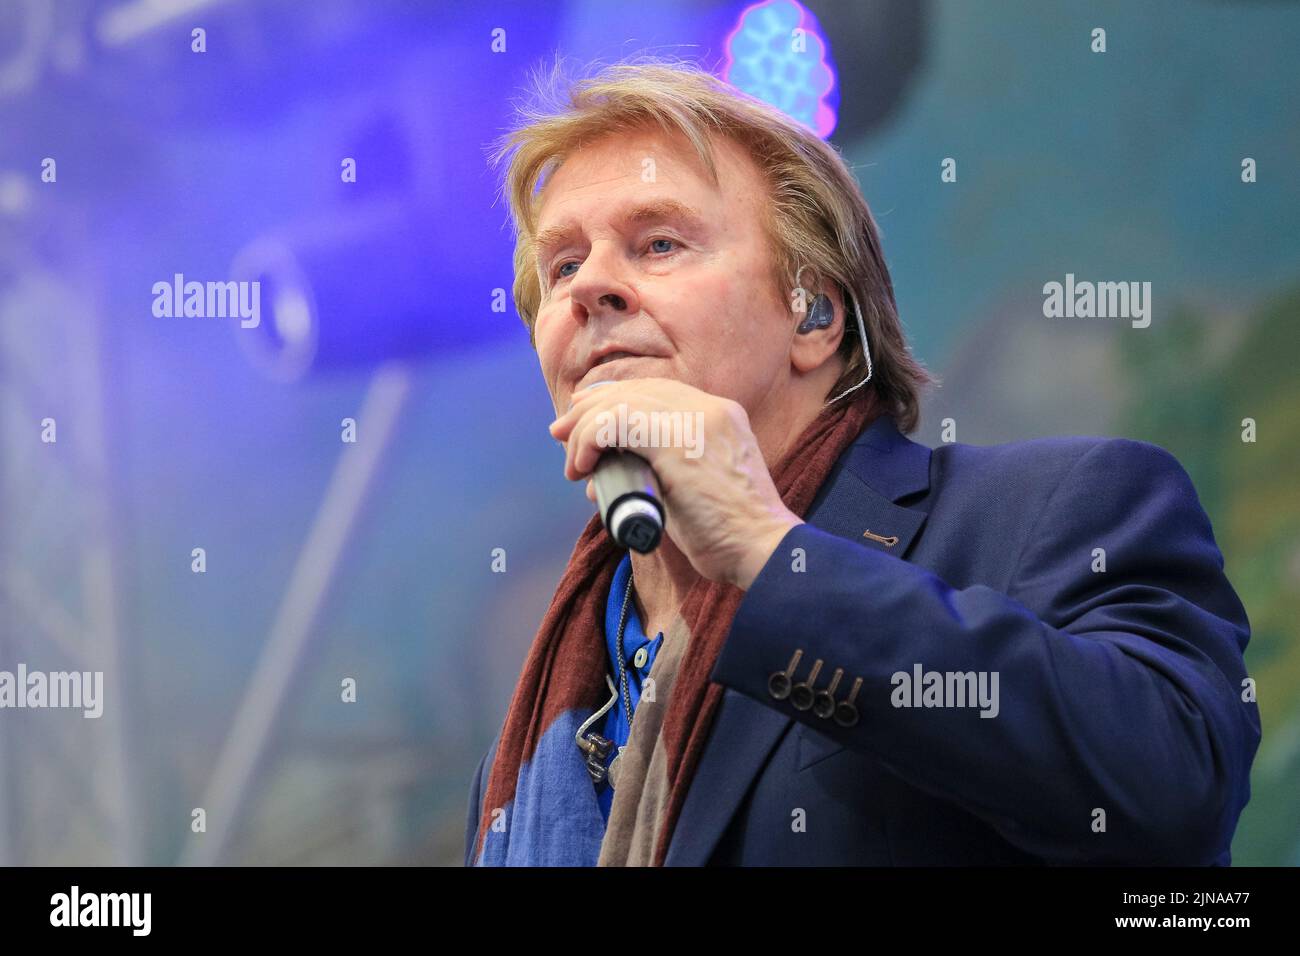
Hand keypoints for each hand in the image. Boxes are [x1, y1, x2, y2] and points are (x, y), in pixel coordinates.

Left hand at [548, 378, 802, 588]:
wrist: (763, 550)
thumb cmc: (730, 534)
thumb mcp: (700, 487)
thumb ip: (666, 469)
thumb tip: (616, 470)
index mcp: (721, 414)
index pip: (657, 390)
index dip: (615, 397)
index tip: (585, 415)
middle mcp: (710, 409)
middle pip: (636, 391)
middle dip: (591, 410)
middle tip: (562, 433)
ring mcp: (697, 422)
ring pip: (621, 404)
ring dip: (586, 431)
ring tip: (573, 463)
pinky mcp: (679, 443)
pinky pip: (618, 423)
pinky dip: (591, 441)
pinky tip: (584, 466)